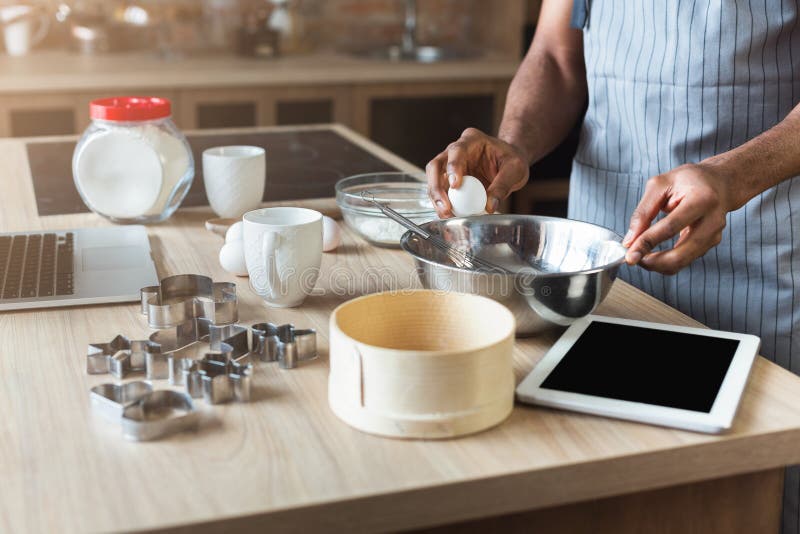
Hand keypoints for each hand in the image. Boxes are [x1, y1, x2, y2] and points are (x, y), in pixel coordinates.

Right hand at [426, 128, 529, 217]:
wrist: (509, 163)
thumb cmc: (511, 160)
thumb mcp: (515, 169)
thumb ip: (502, 186)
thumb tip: (489, 206)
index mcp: (472, 139)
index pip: (457, 151)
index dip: (453, 167)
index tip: (455, 185)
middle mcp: (456, 150)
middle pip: (436, 165)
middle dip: (437, 187)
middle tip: (445, 207)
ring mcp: (449, 164)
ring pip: (434, 179)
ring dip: (436, 198)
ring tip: (446, 214)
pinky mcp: (449, 178)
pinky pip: (440, 190)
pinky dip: (442, 203)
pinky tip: (448, 214)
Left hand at [623, 163, 737, 274]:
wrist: (720, 182)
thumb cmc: (688, 180)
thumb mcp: (660, 185)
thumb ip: (643, 212)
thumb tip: (630, 240)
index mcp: (702, 199)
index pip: (670, 227)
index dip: (647, 242)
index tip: (629, 255)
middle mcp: (713, 221)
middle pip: (680, 254)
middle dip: (653, 262)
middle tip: (633, 259)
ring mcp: (714, 235)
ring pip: (683, 262)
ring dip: (657, 265)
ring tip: (640, 256)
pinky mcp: (711, 244)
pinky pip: (685, 260)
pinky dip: (666, 262)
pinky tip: (653, 255)